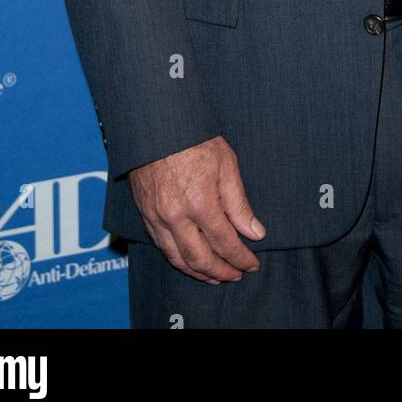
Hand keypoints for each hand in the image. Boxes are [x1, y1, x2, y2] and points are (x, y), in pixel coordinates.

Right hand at [129, 136, 265, 282]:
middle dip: (221, 272)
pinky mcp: (146, 215)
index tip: (252, 264)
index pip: (225, 244)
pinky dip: (179, 261)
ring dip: (199, 273)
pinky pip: (162, 248)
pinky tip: (190, 262)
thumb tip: (255, 233)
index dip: (241, 258)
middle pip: (201, 260)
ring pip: (179, 259)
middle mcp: (177, 217)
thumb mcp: (226, 164)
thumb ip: (239, 204)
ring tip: (215, 277)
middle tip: (236, 275)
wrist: (157, 125)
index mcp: (201, 203)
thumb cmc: (195, 139)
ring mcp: (158, 218)